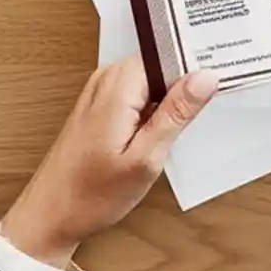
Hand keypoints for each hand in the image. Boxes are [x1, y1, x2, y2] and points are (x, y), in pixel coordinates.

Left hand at [0, 54, 218, 267]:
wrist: (49, 216)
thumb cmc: (91, 195)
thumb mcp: (145, 159)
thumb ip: (176, 114)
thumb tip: (205, 78)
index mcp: (118, 86)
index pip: (171, 54)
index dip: (198, 67)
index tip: (221, 82)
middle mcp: (107, 80)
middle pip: (162, 64)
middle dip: (187, 84)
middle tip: (203, 113)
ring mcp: (101, 91)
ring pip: (153, 80)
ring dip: (172, 99)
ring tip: (180, 128)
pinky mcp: (101, 105)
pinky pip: (139, 93)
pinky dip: (156, 109)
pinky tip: (161, 133)